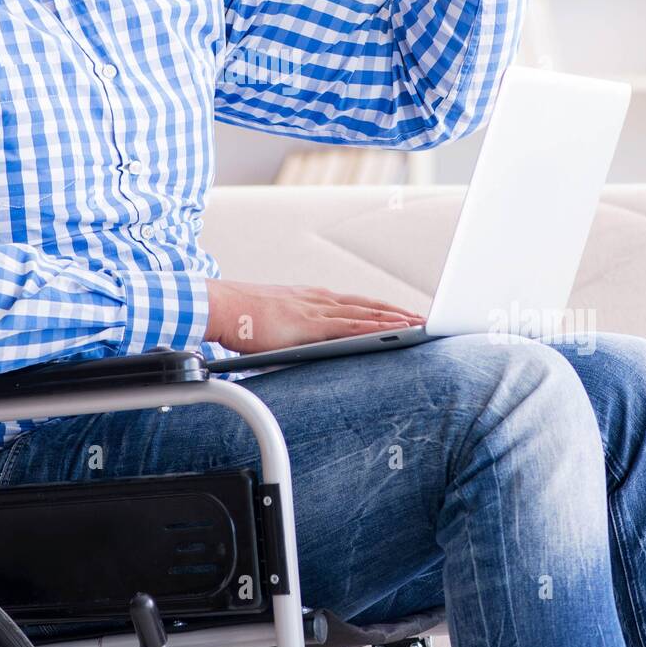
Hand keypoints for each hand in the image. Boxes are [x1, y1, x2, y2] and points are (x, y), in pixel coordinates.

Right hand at [205, 279, 425, 354]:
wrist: (222, 307)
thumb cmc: (241, 318)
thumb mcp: (274, 323)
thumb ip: (292, 332)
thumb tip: (300, 347)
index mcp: (310, 299)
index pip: (353, 303)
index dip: (380, 308)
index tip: (401, 312)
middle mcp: (318, 299)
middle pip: (367, 305)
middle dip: (397, 311)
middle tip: (423, 318)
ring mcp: (316, 310)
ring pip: (366, 313)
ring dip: (395, 318)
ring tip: (420, 324)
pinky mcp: (311, 324)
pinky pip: (351, 325)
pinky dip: (376, 326)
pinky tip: (394, 330)